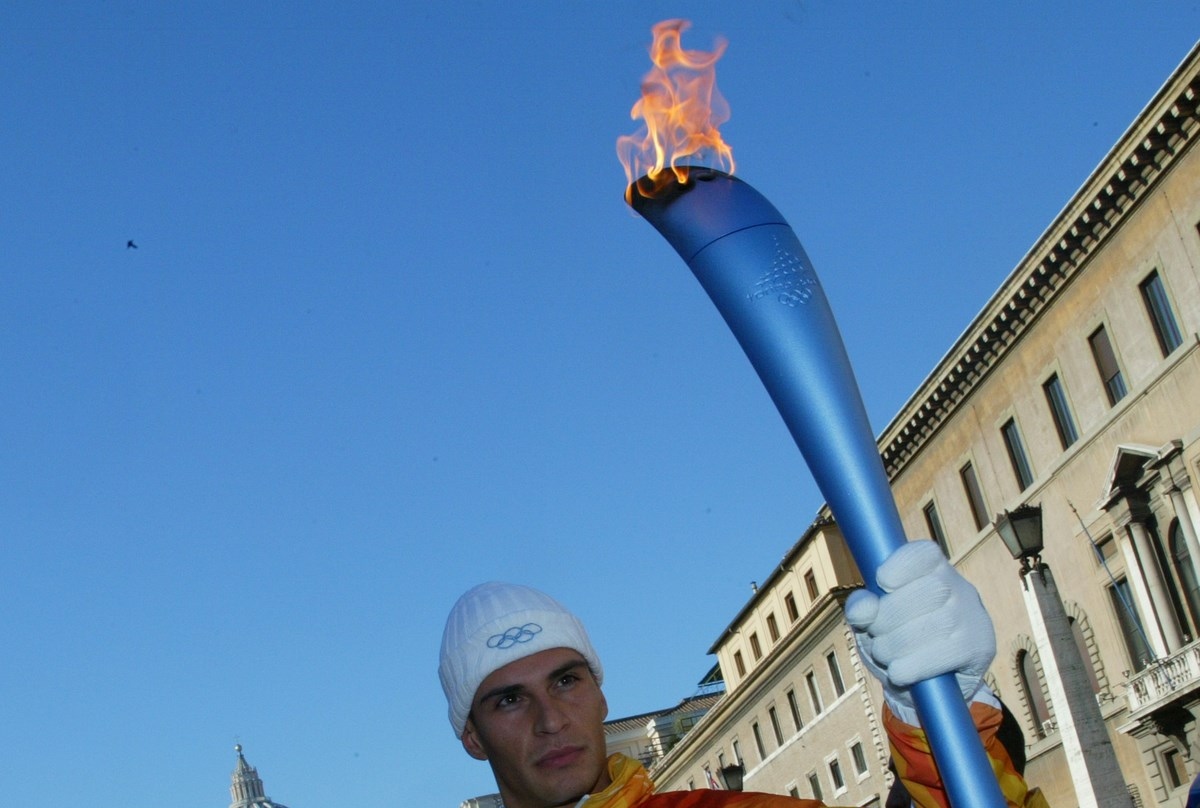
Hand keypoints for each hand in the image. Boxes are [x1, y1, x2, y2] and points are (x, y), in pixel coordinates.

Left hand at [844, 540, 994, 721]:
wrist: (926, 688)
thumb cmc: (897, 641)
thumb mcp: (872, 621)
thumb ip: (863, 608)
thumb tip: (862, 609)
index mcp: (934, 570)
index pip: (925, 554)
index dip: (901, 564)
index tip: (881, 582)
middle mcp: (960, 589)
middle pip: (929, 590)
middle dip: (890, 615)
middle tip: (876, 634)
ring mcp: (974, 618)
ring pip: (938, 623)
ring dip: (898, 644)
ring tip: (884, 654)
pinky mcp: (980, 649)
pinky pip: (947, 654)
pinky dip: (914, 665)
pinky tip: (899, 672)